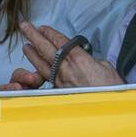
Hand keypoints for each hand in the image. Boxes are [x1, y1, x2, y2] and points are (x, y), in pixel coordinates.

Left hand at [0, 22, 123, 89]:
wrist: (108, 110)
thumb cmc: (111, 90)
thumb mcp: (107, 68)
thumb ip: (92, 61)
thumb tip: (87, 60)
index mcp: (79, 59)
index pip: (60, 41)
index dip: (49, 33)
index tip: (42, 27)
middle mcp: (66, 69)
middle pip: (45, 49)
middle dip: (34, 36)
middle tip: (24, 27)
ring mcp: (61, 82)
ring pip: (42, 64)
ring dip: (32, 54)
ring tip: (25, 46)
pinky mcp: (60, 92)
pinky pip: (47, 78)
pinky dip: (40, 69)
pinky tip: (36, 67)